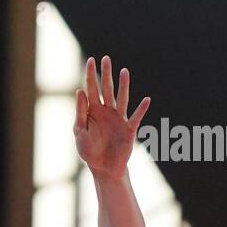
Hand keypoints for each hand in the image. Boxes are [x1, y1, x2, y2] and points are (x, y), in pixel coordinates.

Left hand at [75, 56, 150, 180]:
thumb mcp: (79, 131)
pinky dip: (141, 109)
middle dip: (106, 74)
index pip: (91, 89)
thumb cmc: (88, 150)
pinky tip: (147, 100)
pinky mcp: (128, 129)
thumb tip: (80, 91)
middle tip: (106, 59)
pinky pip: (136, 118)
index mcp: (92, 111)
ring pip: (122, 98)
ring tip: (124, 71)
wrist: (102, 167)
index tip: (91, 60)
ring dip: (123, 85)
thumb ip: (80, 112)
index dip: (90, 75)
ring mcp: (118, 119)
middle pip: (106, 89)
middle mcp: (106, 111)